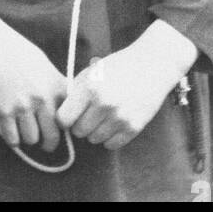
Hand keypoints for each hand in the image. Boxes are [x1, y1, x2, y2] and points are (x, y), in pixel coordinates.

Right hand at [0, 0, 67, 151]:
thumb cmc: (9, 45)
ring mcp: (22, 106)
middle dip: (48, 141)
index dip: (63, 125)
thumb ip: (51, 82)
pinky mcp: (2, 112)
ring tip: (20, 127)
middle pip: (53, 136)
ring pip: (32, 139)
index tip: (57, 127)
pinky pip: (12, 139)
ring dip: (26, 136)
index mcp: (54, 83)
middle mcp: (42, 97)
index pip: (69, 118)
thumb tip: (58, 107)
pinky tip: (8, 128)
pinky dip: (11, 137)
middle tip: (44, 142)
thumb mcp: (39, 60)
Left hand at [57, 21, 198, 150]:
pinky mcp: (134, 127)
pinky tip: (112, 123)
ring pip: (94, 139)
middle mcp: (104, 104)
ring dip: (94, 131)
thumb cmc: (117, 67)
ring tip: (101, 117)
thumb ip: (75, 92)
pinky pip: (111, 145)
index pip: (64, 118)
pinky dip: (109, 138)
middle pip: (78, 131)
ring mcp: (120, 117)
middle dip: (79, 124)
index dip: (63, 118)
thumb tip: (62, 116)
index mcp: (90, 87)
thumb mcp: (91, 72)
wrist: (151, 66)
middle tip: (87, 114)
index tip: (68, 115)